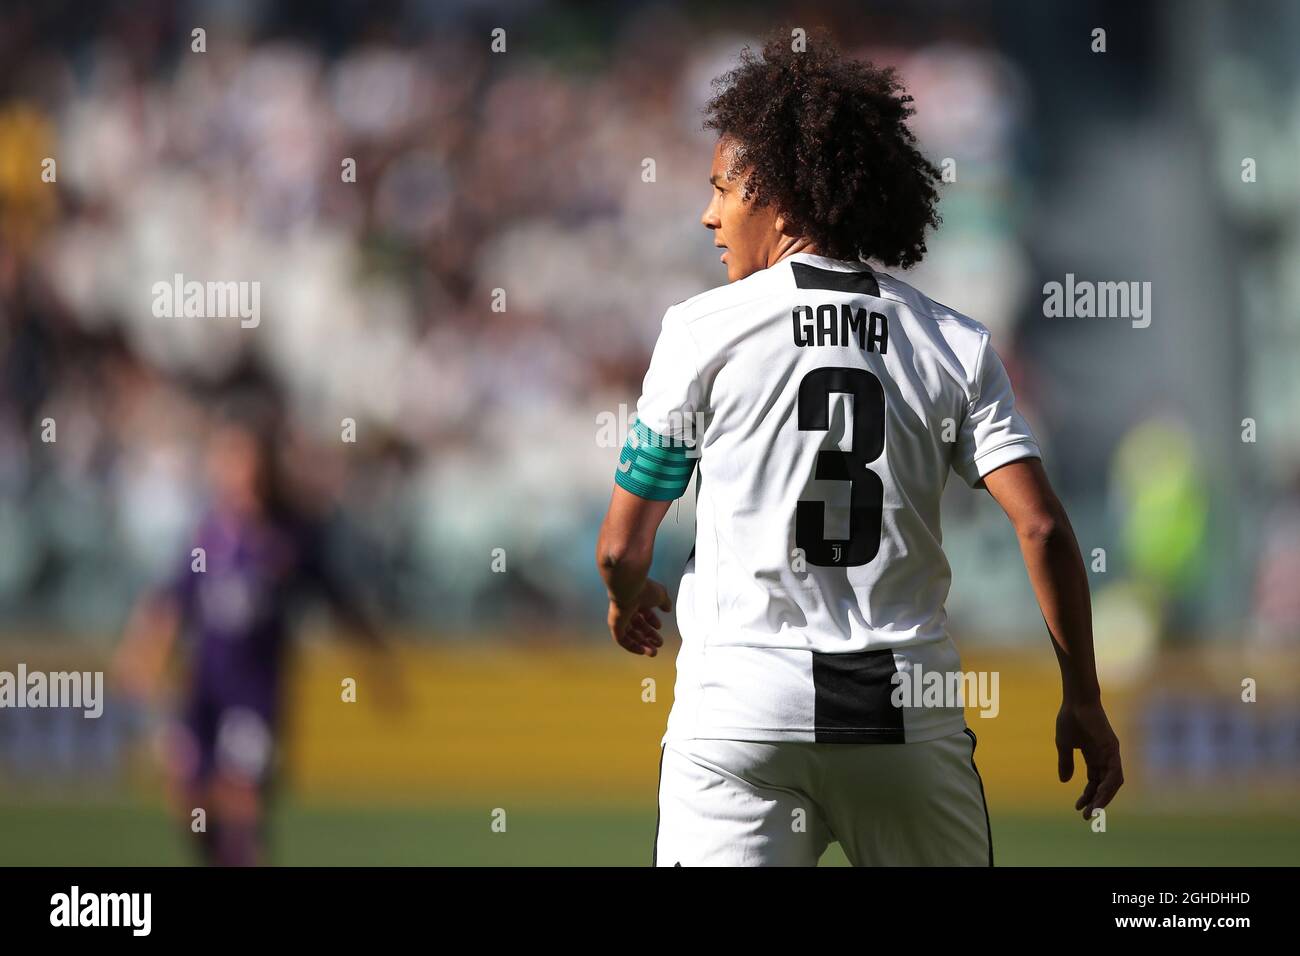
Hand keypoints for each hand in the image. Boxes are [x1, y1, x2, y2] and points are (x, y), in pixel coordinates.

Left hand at [607, 579, 672, 656]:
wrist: (628, 587)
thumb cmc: (644, 589)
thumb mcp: (660, 595)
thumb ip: (664, 602)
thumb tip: (668, 609)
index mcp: (637, 600)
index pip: (643, 614)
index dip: (652, 621)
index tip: (659, 627)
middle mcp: (627, 609)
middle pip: (638, 626)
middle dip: (649, 636)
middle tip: (659, 644)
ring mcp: (620, 618)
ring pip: (631, 635)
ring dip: (642, 644)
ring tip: (653, 652)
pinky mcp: (614, 625)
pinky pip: (622, 640)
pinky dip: (631, 646)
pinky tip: (641, 651)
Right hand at [1056, 698, 1123, 820]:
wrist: (1076, 701)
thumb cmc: (1070, 718)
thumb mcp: (1064, 745)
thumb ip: (1066, 763)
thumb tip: (1064, 781)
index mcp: (1093, 756)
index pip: (1094, 782)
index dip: (1087, 796)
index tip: (1078, 808)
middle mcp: (1105, 757)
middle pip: (1104, 785)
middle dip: (1096, 801)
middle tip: (1087, 816)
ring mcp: (1111, 754)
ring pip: (1112, 783)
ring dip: (1104, 798)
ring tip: (1094, 810)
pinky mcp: (1113, 749)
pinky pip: (1115, 772)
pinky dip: (1109, 786)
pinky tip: (1100, 796)